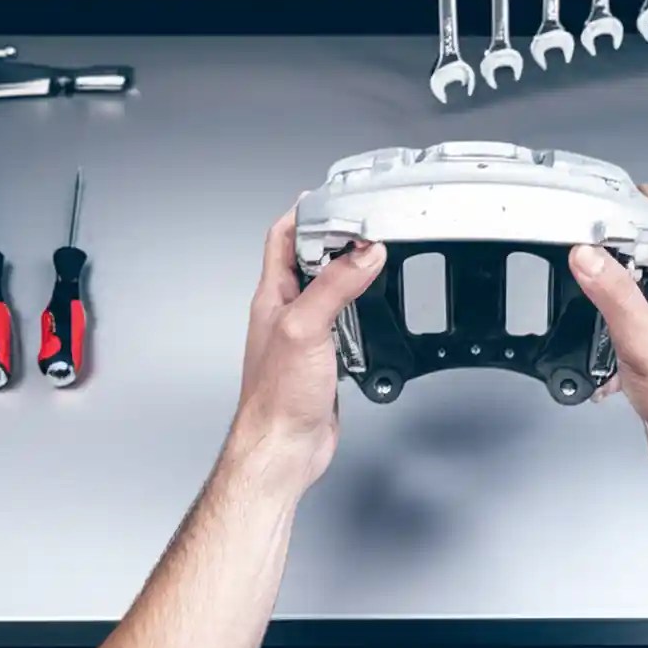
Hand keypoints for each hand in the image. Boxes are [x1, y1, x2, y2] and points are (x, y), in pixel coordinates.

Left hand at [234, 205, 385, 492]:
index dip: (303, 214)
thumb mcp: (306, 327)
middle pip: (309, 261)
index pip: (282, 238)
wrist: (283, 447)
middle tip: (365, 230)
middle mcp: (286, 312)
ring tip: (374, 264)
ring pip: (329, 292)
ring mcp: (304, 336)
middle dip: (336, 242)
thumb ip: (335, 286)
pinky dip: (362, 314)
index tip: (330, 199)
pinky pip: (344, 325)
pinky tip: (374, 316)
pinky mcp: (323, 359)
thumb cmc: (277, 397)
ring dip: (351, 278)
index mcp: (272, 296)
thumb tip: (366, 253)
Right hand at [568, 185, 647, 485]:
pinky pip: (629, 337)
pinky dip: (608, 345)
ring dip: (610, 302)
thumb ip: (612, 293)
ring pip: (637, 300)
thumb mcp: (643, 338)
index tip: (632, 189)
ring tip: (588, 306)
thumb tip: (587, 254)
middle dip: (619, 250)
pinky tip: (599, 364)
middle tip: (590, 242)